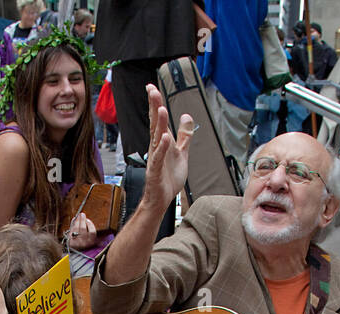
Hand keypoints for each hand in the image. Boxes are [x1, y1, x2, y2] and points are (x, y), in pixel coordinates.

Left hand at [66, 212, 98, 249]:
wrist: (76, 252)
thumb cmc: (86, 244)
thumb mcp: (93, 242)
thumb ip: (98, 237)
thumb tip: (106, 234)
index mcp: (91, 242)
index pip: (92, 232)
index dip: (90, 224)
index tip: (88, 220)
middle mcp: (84, 243)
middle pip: (83, 228)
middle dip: (82, 220)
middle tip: (82, 214)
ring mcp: (76, 242)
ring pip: (76, 228)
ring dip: (77, 221)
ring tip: (78, 216)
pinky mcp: (70, 241)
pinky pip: (71, 230)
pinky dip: (73, 224)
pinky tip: (74, 220)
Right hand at [143, 84, 192, 208]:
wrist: (162, 199)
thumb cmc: (168, 177)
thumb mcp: (182, 152)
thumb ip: (185, 135)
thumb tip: (187, 116)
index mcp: (162, 142)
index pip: (158, 119)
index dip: (156, 104)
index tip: (152, 88)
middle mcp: (157, 147)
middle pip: (155, 124)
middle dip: (154, 108)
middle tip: (152, 90)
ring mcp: (155, 158)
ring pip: (156, 138)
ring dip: (159, 124)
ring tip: (161, 109)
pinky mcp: (155, 171)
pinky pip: (158, 158)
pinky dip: (161, 148)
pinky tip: (165, 138)